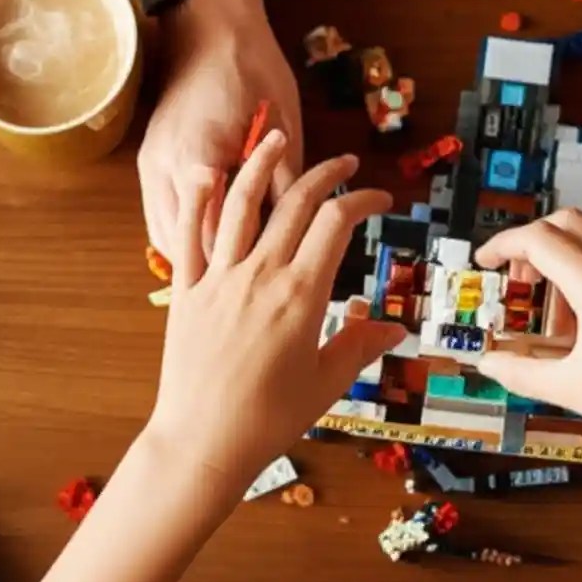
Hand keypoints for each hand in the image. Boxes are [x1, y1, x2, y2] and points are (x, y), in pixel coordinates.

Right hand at [138, 0, 303, 257]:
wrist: (211, 27)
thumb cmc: (255, 70)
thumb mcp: (284, 123)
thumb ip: (288, 179)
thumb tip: (303, 227)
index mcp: (202, 158)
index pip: (221, 235)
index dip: (245, 262)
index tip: (275, 280)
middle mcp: (168, 168)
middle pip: (188, 245)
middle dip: (220, 271)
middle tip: (256, 292)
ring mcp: (152, 166)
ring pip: (168, 237)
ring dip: (198, 260)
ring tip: (234, 278)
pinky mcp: (148, 163)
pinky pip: (158, 219)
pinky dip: (183, 241)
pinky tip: (211, 251)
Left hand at [147, 131, 403, 491]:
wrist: (204, 441)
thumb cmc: (270, 419)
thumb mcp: (327, 382)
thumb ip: (360, 345)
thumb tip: (394, 327)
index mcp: (303, 295)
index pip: (337, 224)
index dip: (363, 201)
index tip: (380, 199)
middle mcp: (261, 275)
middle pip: (296, 203)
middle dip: (326, 174)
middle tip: (345, 164)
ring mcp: (220, 279)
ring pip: (241, 205)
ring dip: (261, 165)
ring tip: (276, 140)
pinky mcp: (187, 291)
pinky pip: (190, 235)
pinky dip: (198, 200)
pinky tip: (205, 174)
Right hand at [475, 209, 581, 450]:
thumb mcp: (572, 388)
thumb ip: (523, 373)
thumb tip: (488, 364)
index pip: (539, 240)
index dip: (504, 245)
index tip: (485, 261)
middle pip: (569, 222)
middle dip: (534, 241)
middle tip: (520, 279)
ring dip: (573, 238)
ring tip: (561, 279)